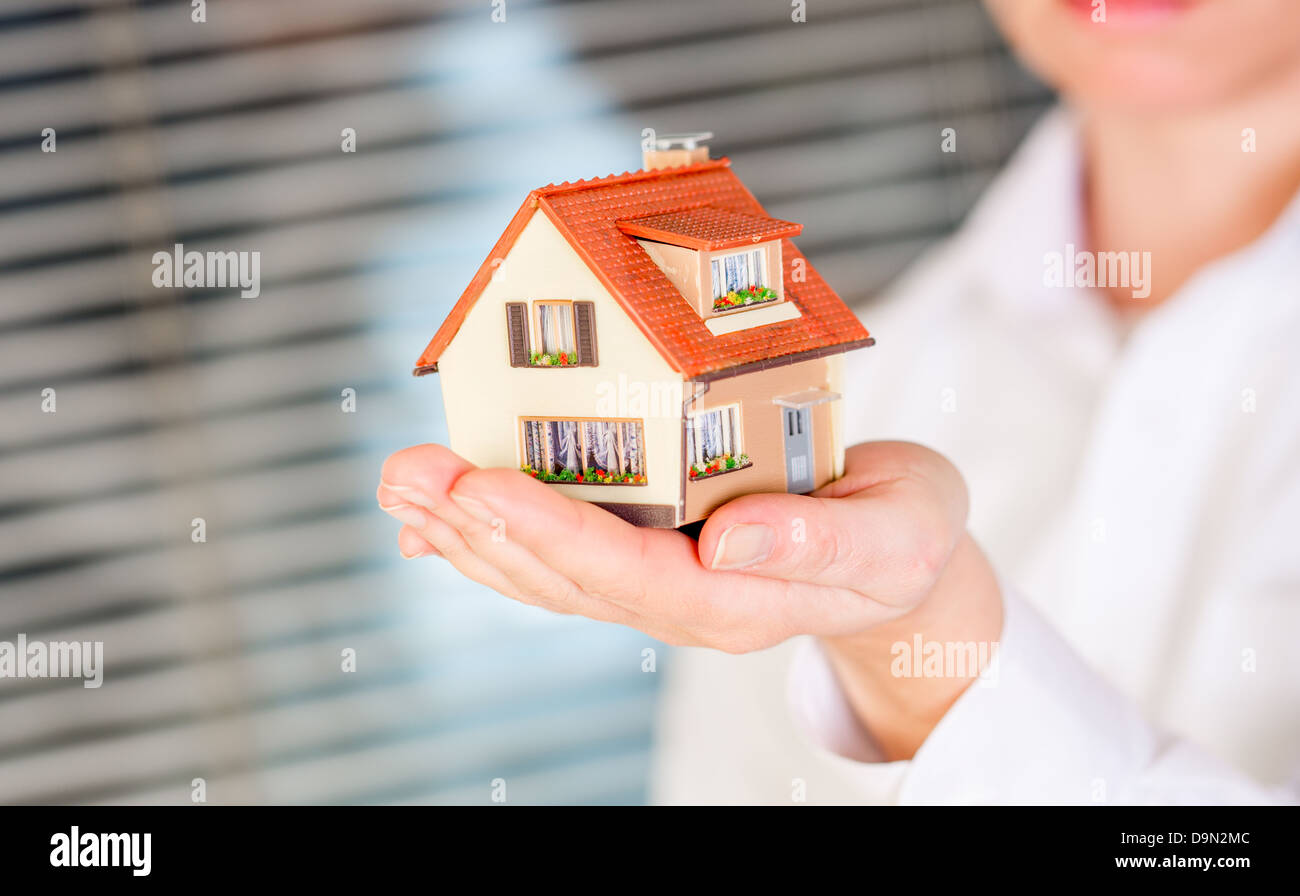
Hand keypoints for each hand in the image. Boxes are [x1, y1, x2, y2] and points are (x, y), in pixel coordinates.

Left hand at [377, 441, 1002, 757]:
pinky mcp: (647, 560)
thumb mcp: (899, 532)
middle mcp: (687, 600)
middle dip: (482, 526)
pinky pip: (559, 559)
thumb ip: (824, 542)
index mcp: (746, 598)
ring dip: (468, 530)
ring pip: (549, 572)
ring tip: (401, 486)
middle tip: (408, 476)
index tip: (484, 490)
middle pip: (569, 577)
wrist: (899, 557)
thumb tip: (731, 542)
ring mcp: (661, 585)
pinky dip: (491, 540)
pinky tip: (431, 527)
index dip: (555, 535)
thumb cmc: (904, 533)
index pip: (636, 575)